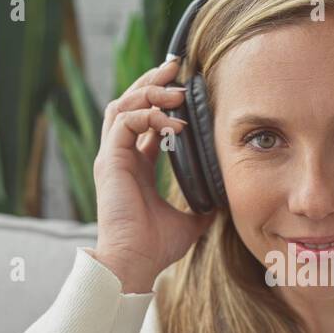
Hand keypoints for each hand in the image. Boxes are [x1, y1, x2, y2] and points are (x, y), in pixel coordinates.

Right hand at [91, 56, 215, 292]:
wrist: (134, 263)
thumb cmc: (156, 246)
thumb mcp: (190, 220)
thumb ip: (202, 203)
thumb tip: (223, 199)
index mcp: (136, 166)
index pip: (144, 122)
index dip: (161, 103)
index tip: (183, 89)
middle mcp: (120, 157)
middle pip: (130, 104)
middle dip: (152, 83)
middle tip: (176, 68)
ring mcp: (112, 157)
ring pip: (123, 105)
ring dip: (149, 92)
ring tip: (175, 90)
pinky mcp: (110, 161)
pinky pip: (125, 122)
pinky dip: (148, 115)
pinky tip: (172, 124)